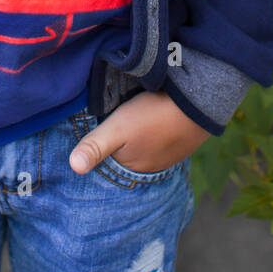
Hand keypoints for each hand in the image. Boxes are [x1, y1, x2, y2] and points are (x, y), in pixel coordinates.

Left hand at [69, 89, 209, 173]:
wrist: (199, 104)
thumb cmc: (154, 117)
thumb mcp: (118, 129)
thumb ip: (95, 146)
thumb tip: (73, 167)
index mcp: (134, 166)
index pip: (110, 159)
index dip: (102, 144)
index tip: (96, 128)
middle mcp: (153, 165)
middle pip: (128, 152)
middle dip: (120, 141)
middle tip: (112, 117)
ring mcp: (170, 152)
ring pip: (146, 143)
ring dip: (139, 133)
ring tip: (131, 115)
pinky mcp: (182, 137)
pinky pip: (162, 134)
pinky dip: (155, 127)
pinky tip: (152, 113)